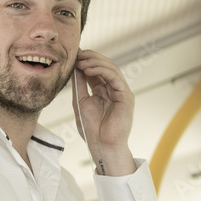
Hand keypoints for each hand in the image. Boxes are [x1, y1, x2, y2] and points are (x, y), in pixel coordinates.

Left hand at [71, 49, 135, 175]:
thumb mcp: (80, 101)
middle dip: (91, 58)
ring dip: (95, 62)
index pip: (97, 70)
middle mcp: (114, 89)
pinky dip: (101, 70)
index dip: (86, 60)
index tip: (74, 55)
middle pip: (105, 66)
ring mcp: (121, 92)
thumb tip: (74, 67)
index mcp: (104, 90)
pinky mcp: (126, 96)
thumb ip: (79, 84)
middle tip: (78, 54)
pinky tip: (88, 69)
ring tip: (81, 61)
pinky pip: (115, 77)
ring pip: (111, 68)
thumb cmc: (91, 129)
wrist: (101, 146)